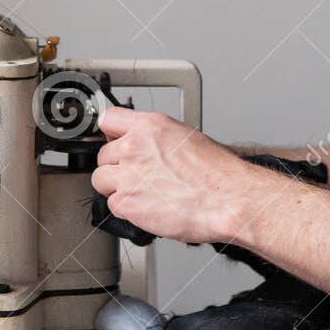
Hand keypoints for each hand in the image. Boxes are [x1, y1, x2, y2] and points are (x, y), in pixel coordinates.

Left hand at [91, 107, 250, 244]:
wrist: (228, 198)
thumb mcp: (185, 137)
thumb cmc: (216, 173)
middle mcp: (134, 147)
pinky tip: (148, 207)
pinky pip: (112, 205)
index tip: (114, 142)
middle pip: (103, 155)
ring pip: (101, 181)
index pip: (108, 120)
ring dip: (117, 189)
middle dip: (117, 167)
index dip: (111, 135)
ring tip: (143, 194)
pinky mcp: (127, 203)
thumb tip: (142, 143)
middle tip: (140, 177)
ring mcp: (128, 175)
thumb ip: (155, 138)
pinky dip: (127, 209)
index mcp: (149, 126)